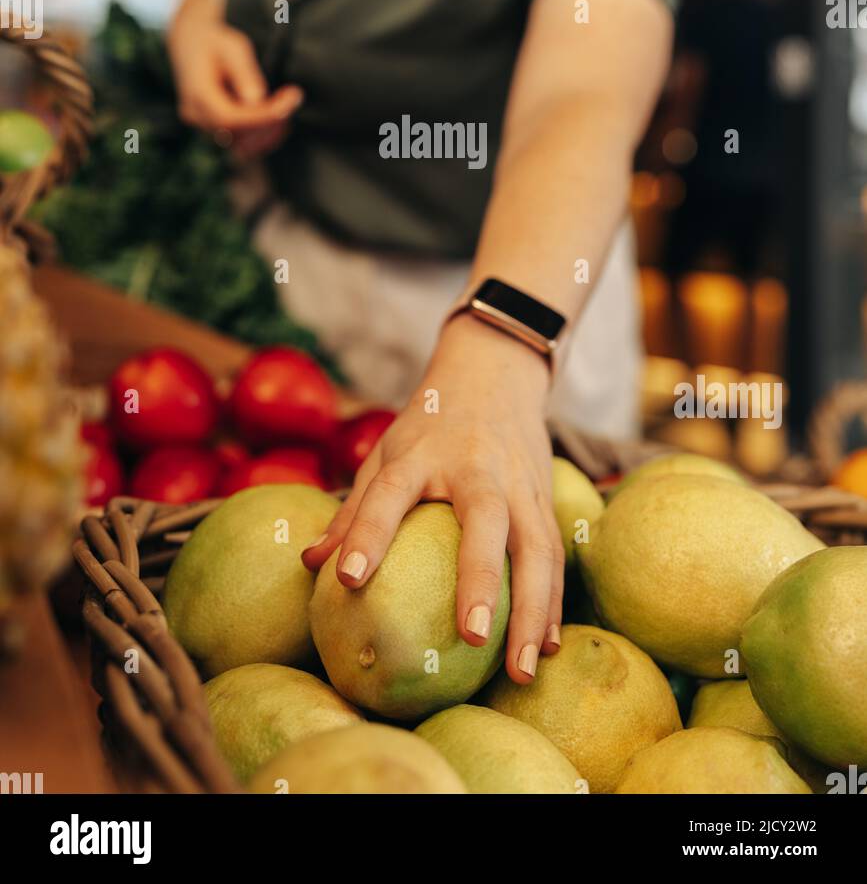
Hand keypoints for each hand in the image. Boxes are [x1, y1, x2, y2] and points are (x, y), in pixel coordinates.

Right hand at [168, 6, 301, 153]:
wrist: (192, 43)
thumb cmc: (217, 42)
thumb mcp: (233, 48)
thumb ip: (244, 73)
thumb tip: (257, 100)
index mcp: (197, 93)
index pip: (229, 118)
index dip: (263, 115)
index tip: (292, 98)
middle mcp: (196, 114)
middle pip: (236, 134)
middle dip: (271, 121)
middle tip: (293, 96)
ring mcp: (202, 124)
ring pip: (240, 144)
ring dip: (269, 131)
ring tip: (288, 103)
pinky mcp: (213, 129)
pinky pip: (240, 143)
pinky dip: (262, 136)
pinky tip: (279, 116)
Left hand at [302, 315, 561, 684]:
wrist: (495, 375)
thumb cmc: (429, 426)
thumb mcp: (387, 451)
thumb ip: (355, 508)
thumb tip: (311, 566)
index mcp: (422, 453)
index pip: (390, 491)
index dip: (368, 533)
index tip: (349, 579)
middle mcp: (477, 467)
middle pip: (486, 521)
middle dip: (482, 578)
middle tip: (472, 637)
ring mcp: (519, 483)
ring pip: (536, 547)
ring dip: (534, 609)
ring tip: (523, 669)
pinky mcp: (546, 498)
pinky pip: (555, 554)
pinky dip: (555, 601)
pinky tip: (548, 646)